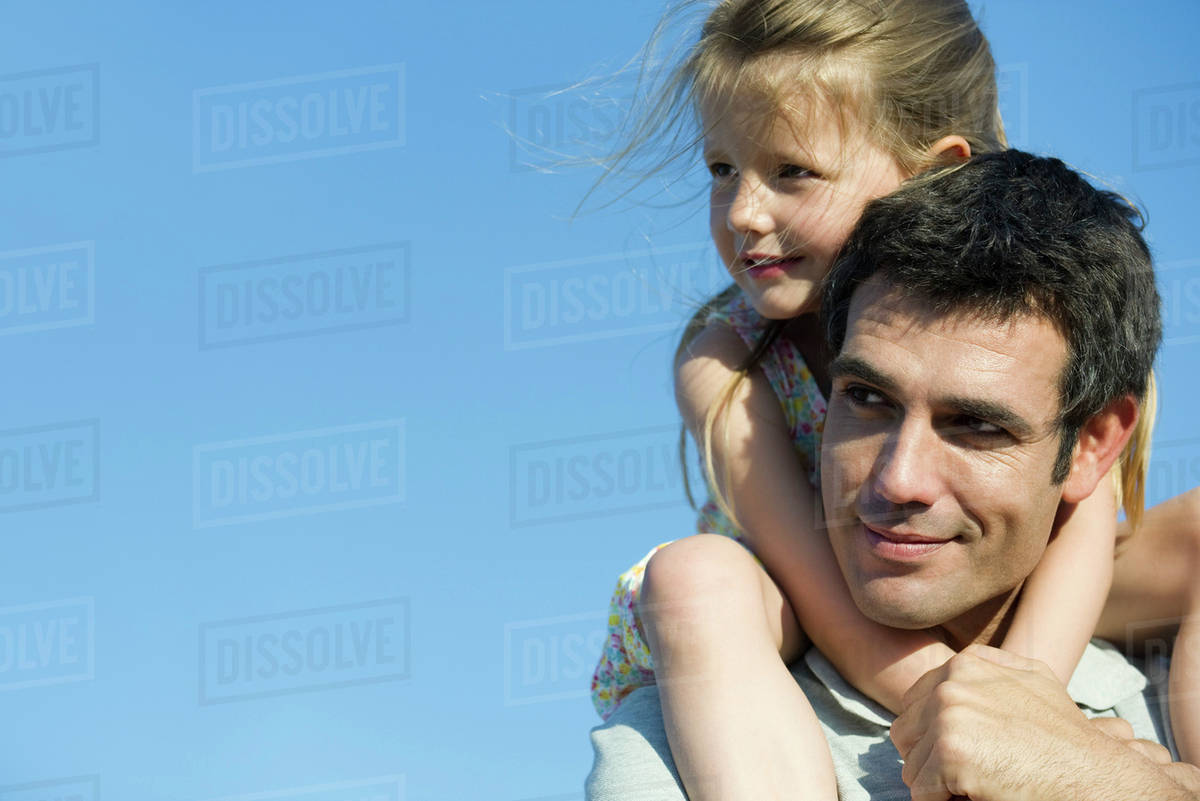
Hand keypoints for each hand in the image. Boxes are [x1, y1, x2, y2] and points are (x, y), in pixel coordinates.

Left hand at [889, 644, 1182, 800]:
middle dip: (928, 759)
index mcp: (967, 663)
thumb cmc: (1065, 738)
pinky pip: (922, 792)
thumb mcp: (1032, 681)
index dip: (932, 734)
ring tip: (979, 783)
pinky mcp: (951, 752)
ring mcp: (950, 715)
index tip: (964, 752)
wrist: (1094, 777)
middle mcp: (953, 682)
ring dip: (937, 784)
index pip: (915, 702)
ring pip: (910, 765)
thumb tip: (952, 672)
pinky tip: (977, 796)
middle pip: (905, 732)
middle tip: (968, 774)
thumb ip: (990, 670)